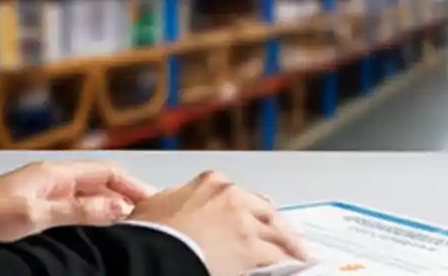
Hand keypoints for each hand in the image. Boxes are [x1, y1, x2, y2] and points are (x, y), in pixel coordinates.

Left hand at [0, 160, 154, 241]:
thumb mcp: (37, 215)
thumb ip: (79, 211)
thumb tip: (118, 208)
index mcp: (56, 172)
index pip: (107, 172)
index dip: (132, 185)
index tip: (153, 200)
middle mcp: (53, 177)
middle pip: (100, 183)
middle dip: (124, 196)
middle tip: (147, 215)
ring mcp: (44, 190)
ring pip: (87, 194)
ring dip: (108, 206)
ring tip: (128, 223)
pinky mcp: (36, 204)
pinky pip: (73, 205)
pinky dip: (91, 214)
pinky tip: (96, 227)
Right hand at [129, 170, 310, 275]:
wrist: (154, 249)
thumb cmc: (148, 231)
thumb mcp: (155, 205)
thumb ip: (174, 200)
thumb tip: (171, 208)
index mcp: (210, 182)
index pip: (239, 195)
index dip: (251, 209)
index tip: (256, 216)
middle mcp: (232, 197)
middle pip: (265, 211)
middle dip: (277, 225)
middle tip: (288, 237)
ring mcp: (244, 222)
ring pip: (277, 233)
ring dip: (289, 245)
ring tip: (299, 255)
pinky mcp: (251, 248)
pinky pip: (277, 256)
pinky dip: (288, 262)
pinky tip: (295, 266)